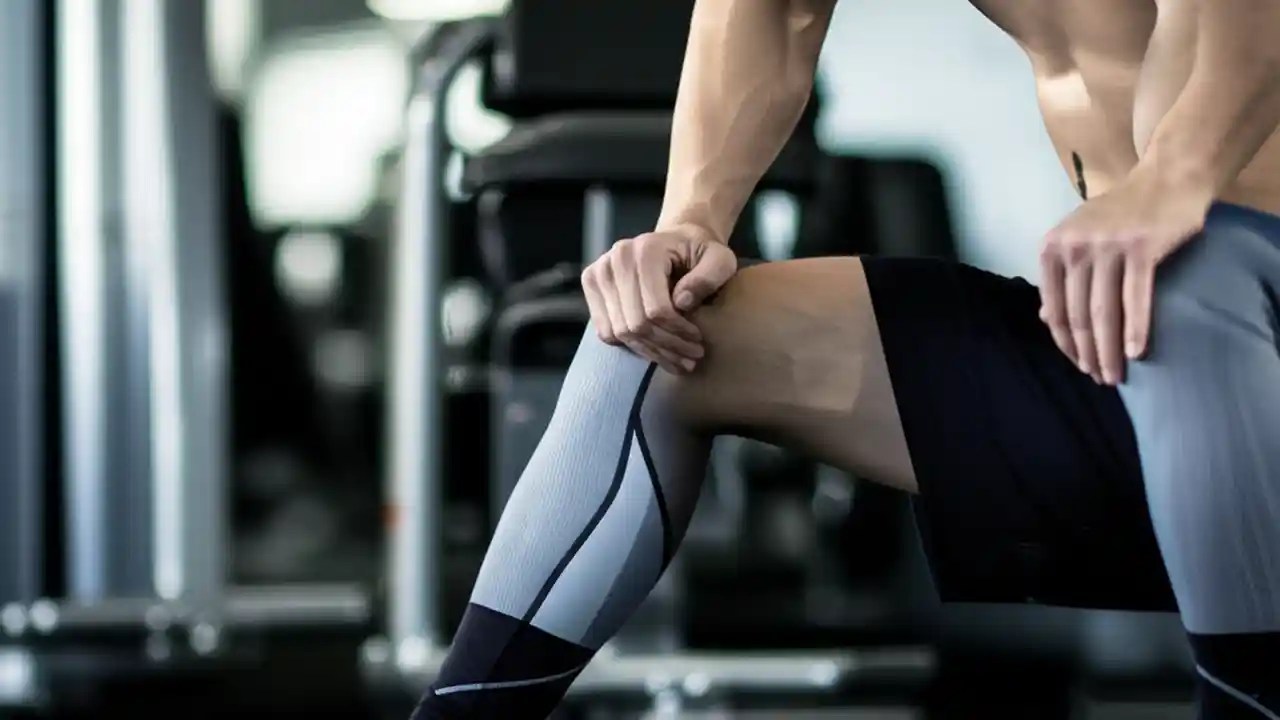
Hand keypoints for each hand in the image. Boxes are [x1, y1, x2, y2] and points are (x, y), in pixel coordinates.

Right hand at [581, 225, 736, 374]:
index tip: (698, 340)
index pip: (655, 308)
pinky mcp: (591, 285)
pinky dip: (631, 346)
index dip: (677, 332)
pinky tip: (655, 348)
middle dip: (666, 347)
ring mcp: (599, 272)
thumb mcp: (721, 259)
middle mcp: (616, 259)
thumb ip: (710, 277)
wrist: (676, 242)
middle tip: (691, 357)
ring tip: (677, 359)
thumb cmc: (700, 253)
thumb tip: (682, 302)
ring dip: (650, 352)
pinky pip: (606, 331)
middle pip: (635, 324)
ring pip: (619, 332)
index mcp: (646, 250)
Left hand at [1038, 168, 1212, 384]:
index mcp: (1052, 248)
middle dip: (1087, 353)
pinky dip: (1135, 329)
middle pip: (1077, 315)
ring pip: (1103, 312)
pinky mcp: (1141, 247)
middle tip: (1100, 379)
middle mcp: (1074, 247)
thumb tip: (1044, 316)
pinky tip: (1136, 354)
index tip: (1079, 365)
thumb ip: (1061, 275)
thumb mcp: (1078, 239)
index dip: (1065, 343)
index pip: (1053, 309)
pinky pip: (1135, 298)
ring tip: (1115, 375)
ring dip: (1109, 350)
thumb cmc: (1119, 215)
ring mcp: (1107, 246)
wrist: (1164, 181)